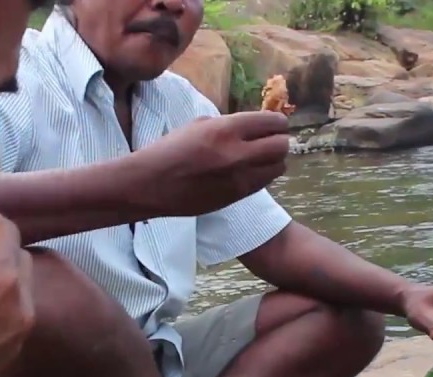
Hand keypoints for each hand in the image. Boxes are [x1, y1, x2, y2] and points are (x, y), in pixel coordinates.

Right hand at [138, 111, 289, 216]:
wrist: (150, 184)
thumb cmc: (170, 149)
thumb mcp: (200, 124)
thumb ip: (230, 124)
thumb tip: (254, 127)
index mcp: (226, 129)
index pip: (272, 122)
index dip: (277, 122)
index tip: (273, 124)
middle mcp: (237, 153)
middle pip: (282, 145)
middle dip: (280, 140)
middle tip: (272, 140)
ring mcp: (239, 178)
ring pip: (278, 167)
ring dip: (274, 160)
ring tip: (262, 157)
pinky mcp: (236, 196)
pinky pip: (264, 183)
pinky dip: (263, 174)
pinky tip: (250, 170)